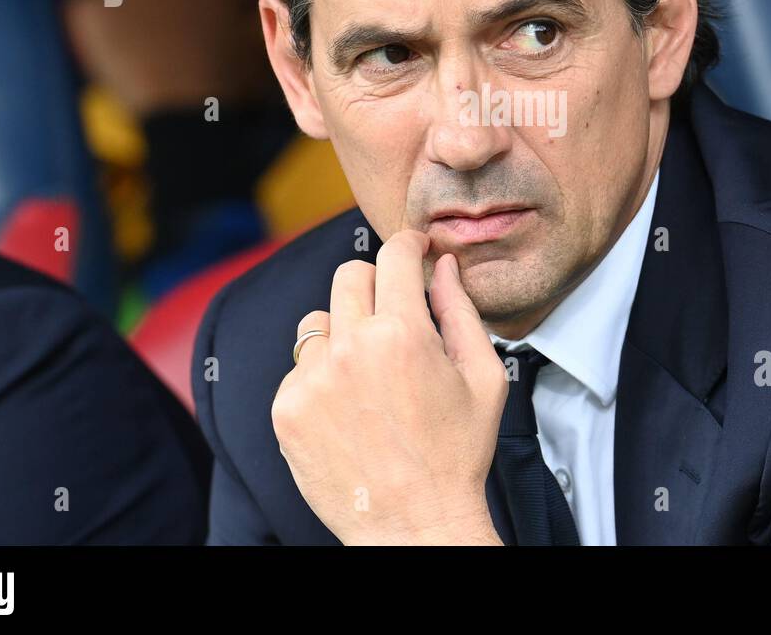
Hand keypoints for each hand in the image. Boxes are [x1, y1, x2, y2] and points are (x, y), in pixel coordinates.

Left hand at [271, 230, 507, 544]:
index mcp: (403, 333)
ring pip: (319, 320)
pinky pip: (299, 366)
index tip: (412, 249)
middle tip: (393, 312)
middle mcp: (351, 348)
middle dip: (376, 283)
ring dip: (343, 330)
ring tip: (369, 372)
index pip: (394, 256)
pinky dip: (321, 375)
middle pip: (349, 275)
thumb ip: (461, 311)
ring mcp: (312, 379)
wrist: (413, 525)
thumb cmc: (456, 454)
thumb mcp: (483, 378)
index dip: (408, 245)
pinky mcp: (287, 408)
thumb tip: (442, 265)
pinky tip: (349, 406)